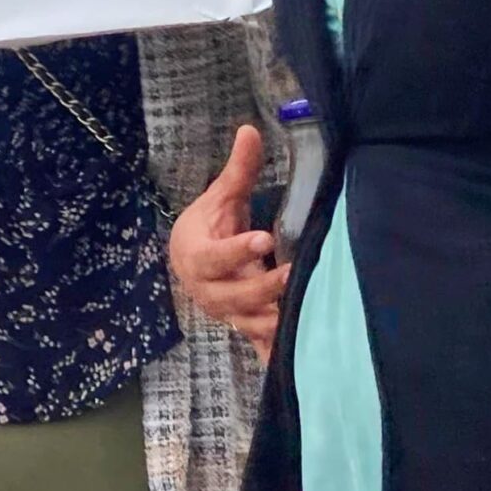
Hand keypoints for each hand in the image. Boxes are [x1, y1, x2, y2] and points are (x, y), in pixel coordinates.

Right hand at [167, 125, 288, 360]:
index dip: (236, 250)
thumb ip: (238, 169)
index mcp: (198, 256)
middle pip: (234, 295)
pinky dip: (274, 353)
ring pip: (248, 322)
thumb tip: (251, 130)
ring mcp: (226, 312)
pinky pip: (258, 344)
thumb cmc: (207, 225)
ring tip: (304, 313)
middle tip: (293, 274)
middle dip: (264, 288)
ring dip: (274, 321)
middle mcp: (208, 290)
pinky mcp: (241, 325)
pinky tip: (299, 360)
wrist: (186, 261)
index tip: (261, 239)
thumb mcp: (220, 197)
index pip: (215, 256)